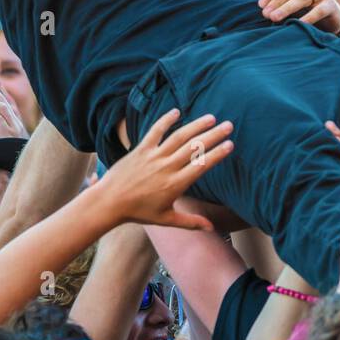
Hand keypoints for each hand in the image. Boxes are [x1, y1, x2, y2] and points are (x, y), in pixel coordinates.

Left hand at [100, 108, 234, 230]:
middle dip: (213, 135)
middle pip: (194, 147)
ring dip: (196, 125)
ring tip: (211, 118)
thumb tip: (211, 228)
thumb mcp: (166, 219)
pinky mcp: (140, 149)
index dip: (217, 154)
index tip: (230, 145)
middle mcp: (166, 167)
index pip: (201, 165)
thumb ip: (191, 222)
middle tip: (229, 125)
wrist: (110, 202)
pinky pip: (155, 131)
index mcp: (175, 184)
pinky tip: (176, 111)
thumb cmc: (138, 212)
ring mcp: (153, 156)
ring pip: (179, 137)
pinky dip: (165, 120)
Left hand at [259, 0, 339, 32]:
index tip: (261, 5)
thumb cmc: (305, 7)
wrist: (330, 17)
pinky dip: (307, 18)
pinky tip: (297, 24)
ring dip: (286, 8)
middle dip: (277, 0)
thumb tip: (262, 5)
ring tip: (275, 18)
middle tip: (266, 14)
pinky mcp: (331, 5)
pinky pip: (318, 11)